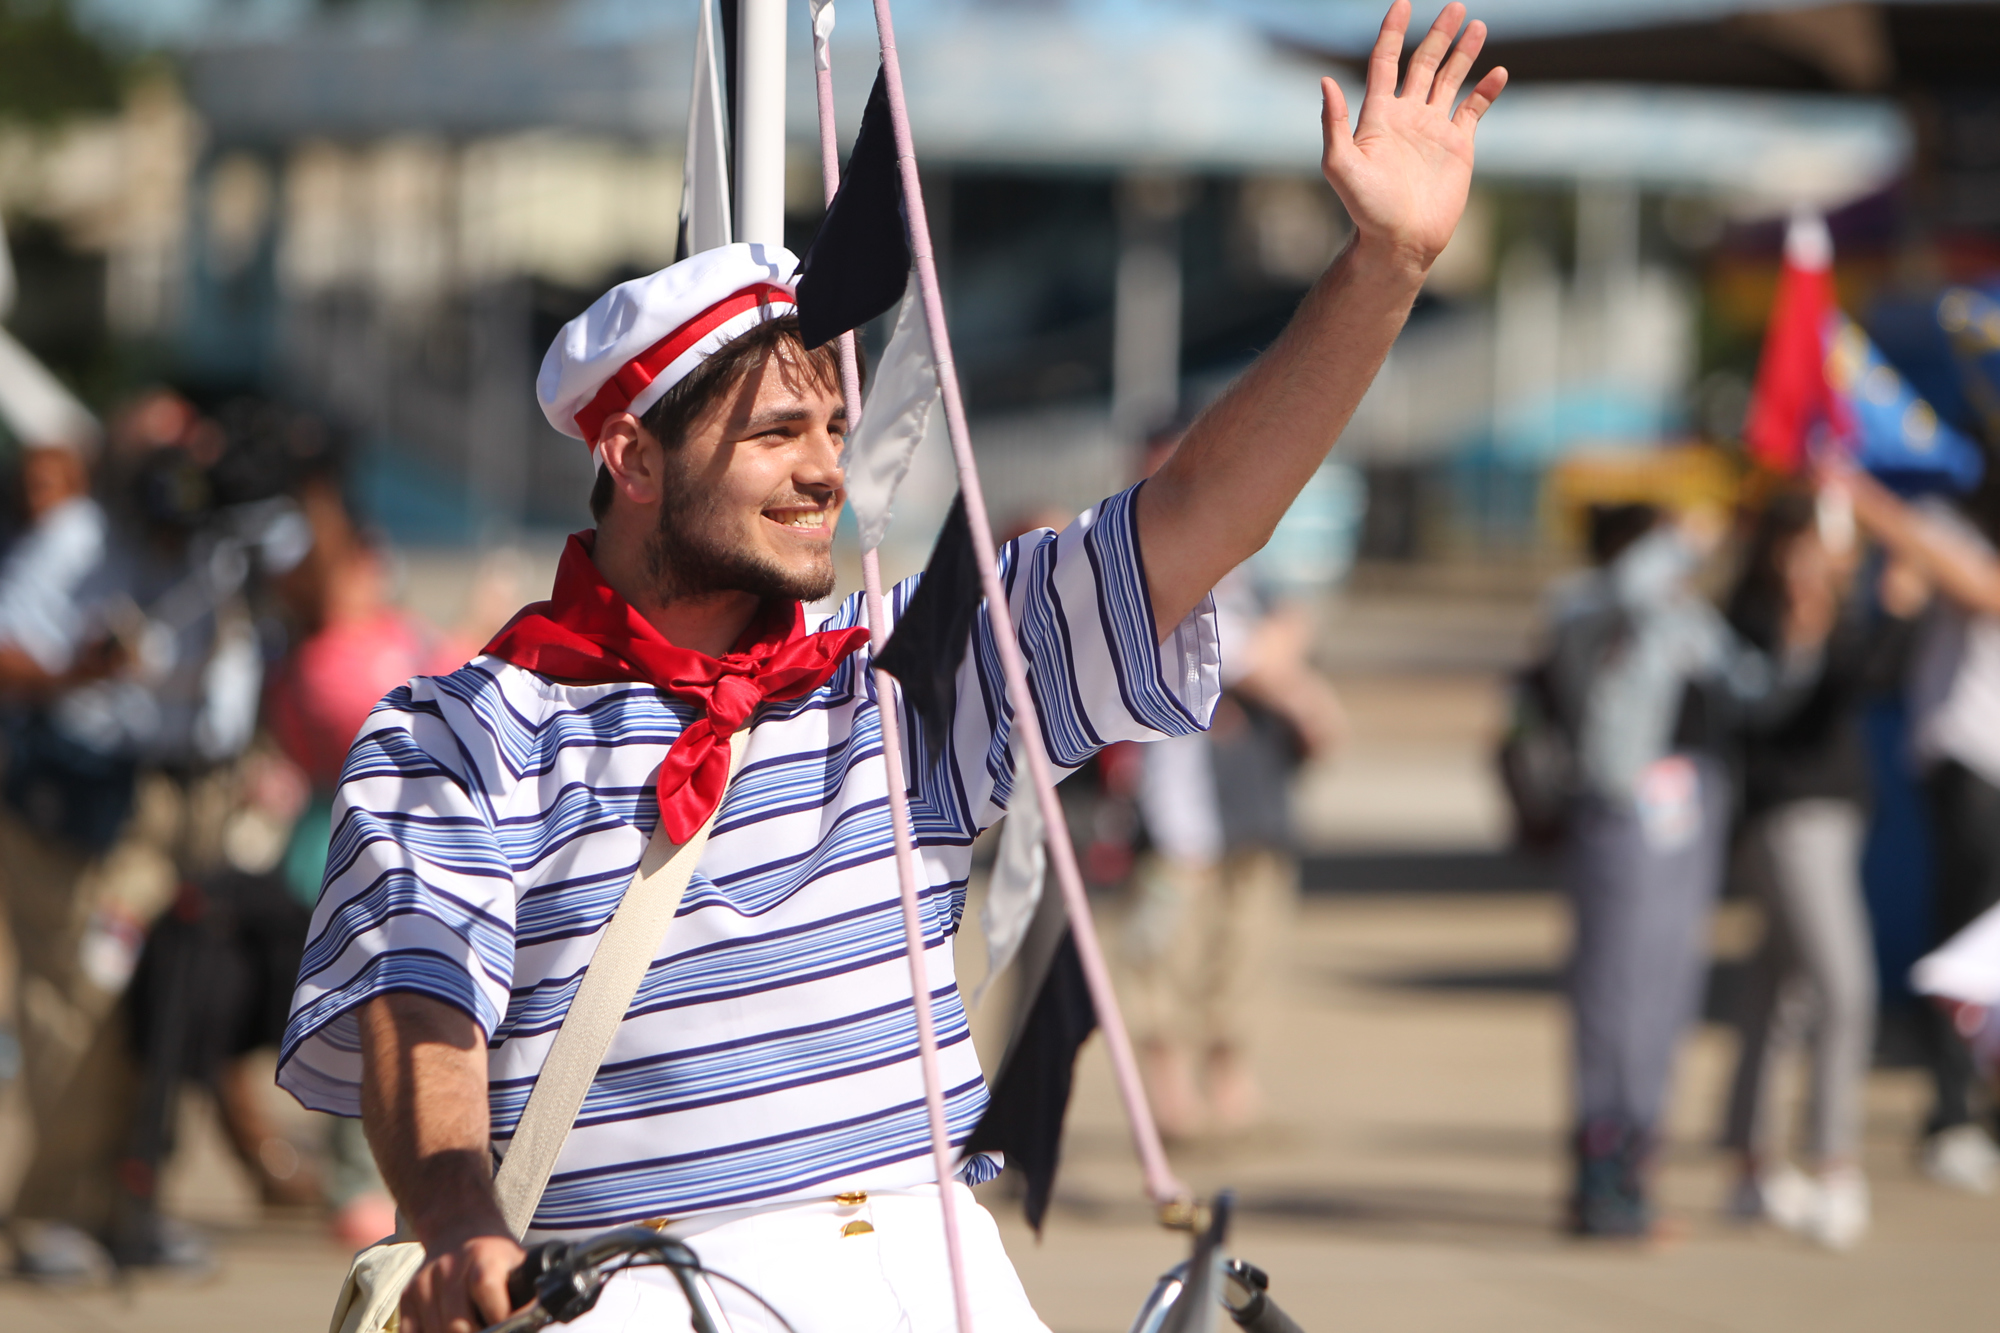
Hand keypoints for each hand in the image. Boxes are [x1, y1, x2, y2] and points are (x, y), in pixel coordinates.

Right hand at [400, 1232, 524, 1332]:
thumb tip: (536, 1321)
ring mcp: (424, 1282)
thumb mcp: (517, 1262)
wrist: (458, 1226)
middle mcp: (448, 1268)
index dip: (502, 1318)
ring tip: (477, 1332)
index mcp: (482, 1257)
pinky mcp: (407, 1295)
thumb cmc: (494, 1253)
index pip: (486, 1291)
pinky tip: (447, 1331)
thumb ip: (525, 1291)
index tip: (513, 1328)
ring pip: (436, 1332)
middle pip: (457, 1326)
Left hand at [1320, 1, 1506, 273]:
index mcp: (1378, 115)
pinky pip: (1473, 110)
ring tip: (1477, 25)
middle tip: (1456, 6)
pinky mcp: (1457, 146)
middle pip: (1423, 64)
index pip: (1385, 62)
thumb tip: (1325, 80)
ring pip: (1451, 80)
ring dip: (1464, 53)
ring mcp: (1433, 130)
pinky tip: (1499, 72)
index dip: (1393, 32)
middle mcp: (1406, 116)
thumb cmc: (1366, 208)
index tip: (1403, 3)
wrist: (1400, 240)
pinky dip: (1487, 91)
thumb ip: (1334, 123)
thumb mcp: (1341, 165)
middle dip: (1438, 34)